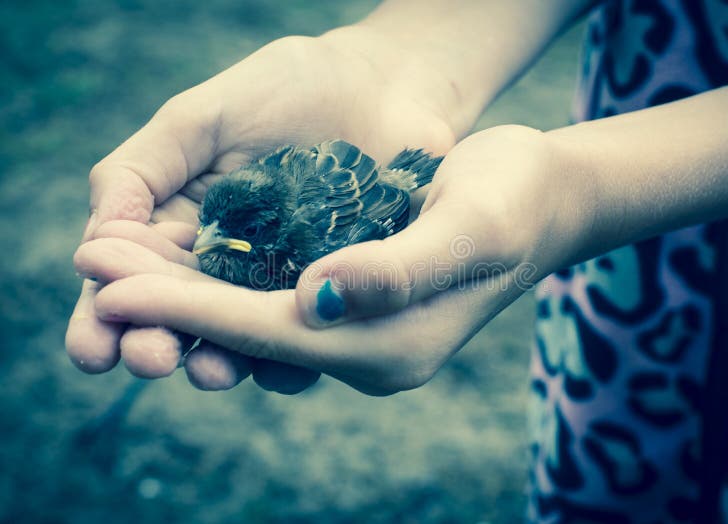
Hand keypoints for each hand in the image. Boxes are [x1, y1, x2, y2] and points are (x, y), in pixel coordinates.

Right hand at [65, 30, 455, 391]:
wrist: (386, 87)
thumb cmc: (289, 88)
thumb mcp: (202, 119)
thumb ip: (141, 171)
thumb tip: (94, 241)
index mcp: (179, 227)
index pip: (130, 280)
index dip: (104, 318)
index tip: (92, 349)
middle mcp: (224, 267)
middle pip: (179, 320)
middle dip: (157, 346)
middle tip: (151, 358)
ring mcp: (280, 285)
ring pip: (241, 339)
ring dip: (220, 362)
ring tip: (209, 371)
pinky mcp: (334, 292)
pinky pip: (310, 334)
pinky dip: (294, 355)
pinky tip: (282, 363)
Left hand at [74, 125, 592, 394]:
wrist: (544, 201)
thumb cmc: (515, 201)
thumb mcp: (472, 223)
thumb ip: (399, 270)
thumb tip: (316, 299)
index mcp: (393, 345)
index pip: (271, 330)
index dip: (188, 308)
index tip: (108, 286)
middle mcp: (369, 355)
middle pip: (248, 335)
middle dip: (165, 304)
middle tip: (83, 266)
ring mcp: (360, 337)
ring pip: (251, 324)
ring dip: (180, 295)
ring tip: (108, 261)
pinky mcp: (353, 310)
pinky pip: (272, 307)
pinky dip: (218, 285)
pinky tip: (175, 258)